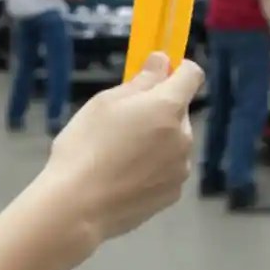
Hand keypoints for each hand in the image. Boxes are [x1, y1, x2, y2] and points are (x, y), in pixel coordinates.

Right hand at [40, 53, 200, 242]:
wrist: (77, 207)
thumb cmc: (85, 146)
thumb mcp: (105, 103)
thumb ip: (141, 81)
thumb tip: (162, 62)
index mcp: (168, 108)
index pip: (192, 75)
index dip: (177, 70)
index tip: (157, 75)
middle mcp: (184, 136)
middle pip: (179, 112)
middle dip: (159, 111)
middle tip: (123, 124)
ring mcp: (181, 168)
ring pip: (174, 142)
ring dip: (158, 141)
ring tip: (120, 157)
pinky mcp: (173, 194)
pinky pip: (168, 170)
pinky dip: (154, 168)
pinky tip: (125, 179)